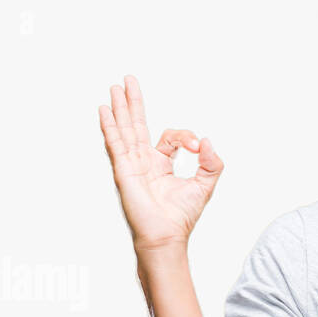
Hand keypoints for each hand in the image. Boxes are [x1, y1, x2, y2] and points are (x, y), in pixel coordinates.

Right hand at [98, 74, 223, 251]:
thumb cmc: (181, 217)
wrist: (166, 236)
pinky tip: (105, 111)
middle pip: (137, 124)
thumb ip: (212, 163)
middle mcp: (144, 161)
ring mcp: (131, 165)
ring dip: (120, 108)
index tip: (198, 147)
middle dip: (133, 102)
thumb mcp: (205, 185)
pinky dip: (110, 127)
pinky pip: (115, 144)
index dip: (186, 137)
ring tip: (115, 87)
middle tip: (128, 80)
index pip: (170, 136)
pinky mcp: (124, 171)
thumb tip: (208, 141)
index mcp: (161, 164)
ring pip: (125, 129)